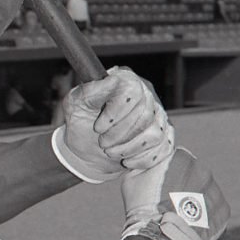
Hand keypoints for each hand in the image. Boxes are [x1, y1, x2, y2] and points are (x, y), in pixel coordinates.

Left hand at [52, 66, 173, 182]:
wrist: (87, 150)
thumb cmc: (81, 123)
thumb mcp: (75, 105)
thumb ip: (90, 90)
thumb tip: (112, 79)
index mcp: (124, 81)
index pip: (133, 91)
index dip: (115, 113)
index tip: (98, 128)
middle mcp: (145, 94)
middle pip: (145, 114)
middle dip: (120, 135)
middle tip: (103, 143)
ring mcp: (158, 115)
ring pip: (155, 133)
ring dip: (130, 148)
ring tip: (112, 151)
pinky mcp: (164, 136)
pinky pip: (164, 148)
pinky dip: (143, 158)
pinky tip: (127, 160)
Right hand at [121, 148, 230, 239]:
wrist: (162, 239)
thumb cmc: (143, 207)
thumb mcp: (131, 178)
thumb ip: (142, 166)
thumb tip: (143, 162)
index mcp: (182, 158)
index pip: (177, 158)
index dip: (168, 170)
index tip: (162, 182)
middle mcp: (203, 171)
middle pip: (193, 174)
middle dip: (184, 184)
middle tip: (169, 200)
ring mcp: (216, 191)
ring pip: (205, 192)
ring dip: (195, 199)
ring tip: (180, 215)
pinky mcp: (224, 211)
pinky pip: (213, 210)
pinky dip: (204, 216)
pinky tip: (190, 224)